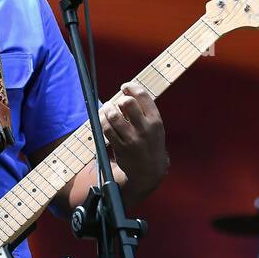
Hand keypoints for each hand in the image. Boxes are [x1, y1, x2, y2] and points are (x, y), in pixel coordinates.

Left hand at [99, 81, 168, 205]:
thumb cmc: (150, 144)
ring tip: (106, 109)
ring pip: (114, 116)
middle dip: (119, 99)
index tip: (125, 87)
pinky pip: (107, 130)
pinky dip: (102, 122)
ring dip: (107, 109)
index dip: (131, 87)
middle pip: (127, 103)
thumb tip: (125, 94)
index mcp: (156, 120)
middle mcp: (145, 128)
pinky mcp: (121, 148)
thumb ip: (144, 112)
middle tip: (115, 102)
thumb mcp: (155, 128)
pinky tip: (103, 119)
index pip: (143, 96)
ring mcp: (133, 139)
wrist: (150, 171)